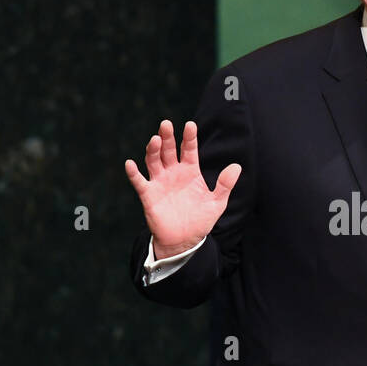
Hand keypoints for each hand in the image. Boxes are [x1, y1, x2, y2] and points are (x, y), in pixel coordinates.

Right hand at [123, 119, 240, 257]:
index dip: (189, 137)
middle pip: (168, 150)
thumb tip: (237, 167)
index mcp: (190, 171)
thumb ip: (224, 185)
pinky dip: (134, 173)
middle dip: (167, 137)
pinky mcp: (149, 195)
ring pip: (154, 161)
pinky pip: (139, 182)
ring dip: (153, 150)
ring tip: (155, 140)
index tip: (190, 125)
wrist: (184, 240)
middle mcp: (173, 172)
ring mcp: (160, 182)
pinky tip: (130, 164)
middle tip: (166, 124)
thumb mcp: (216, 203)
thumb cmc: (200, 220)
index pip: (189, 149)